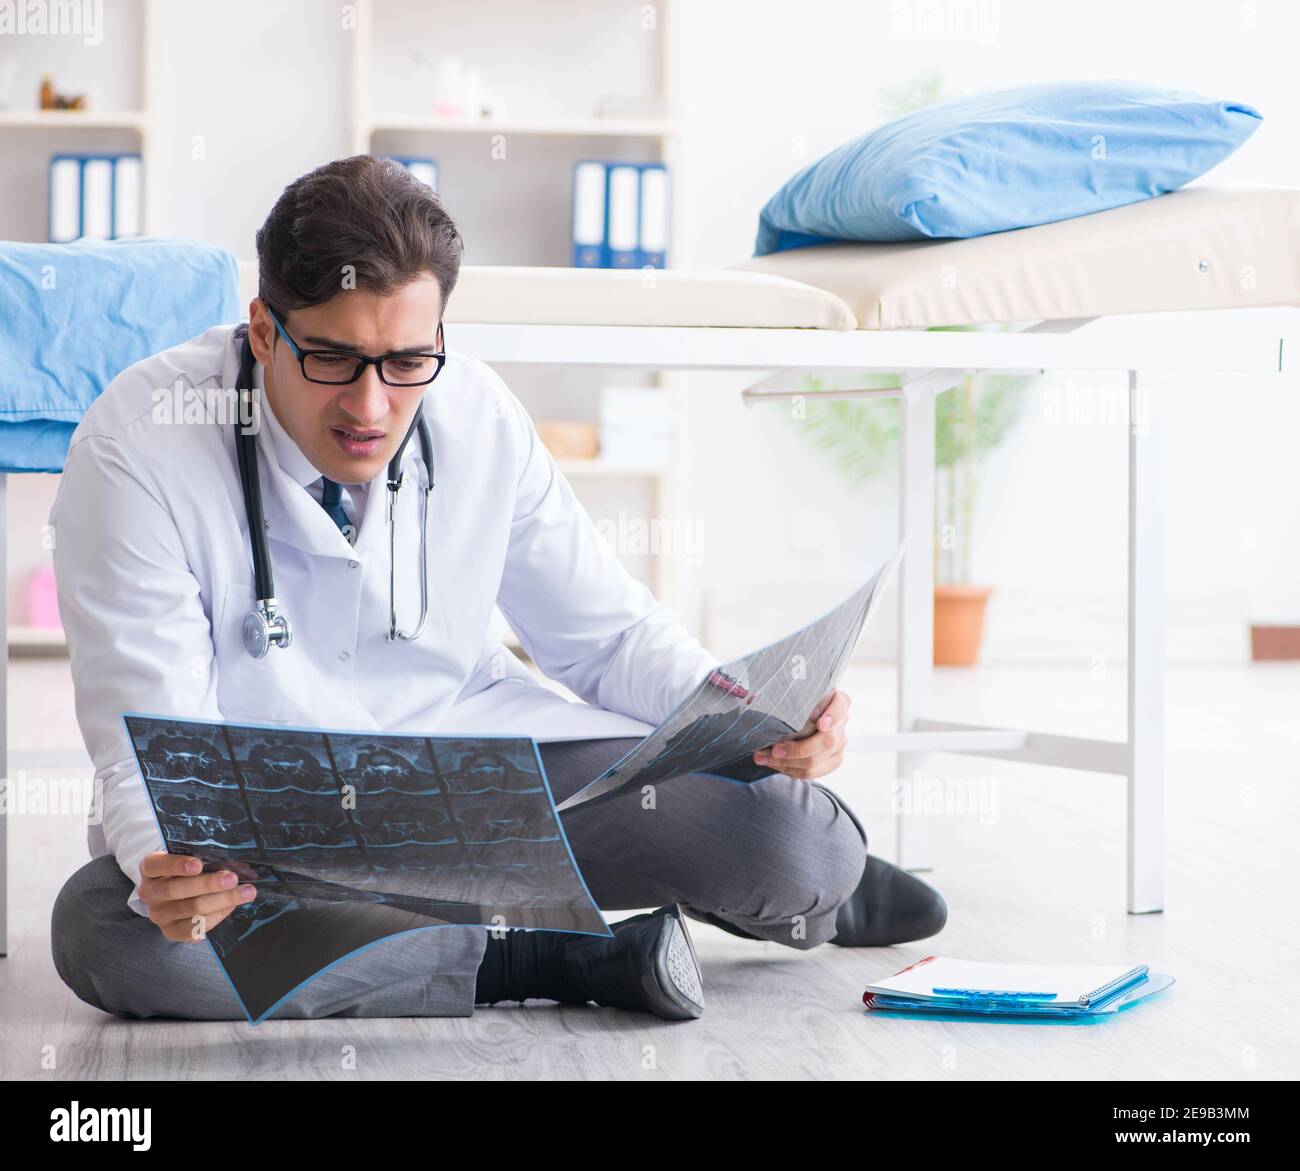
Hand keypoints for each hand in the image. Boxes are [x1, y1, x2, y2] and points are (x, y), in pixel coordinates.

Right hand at [138, 852, 256, 942]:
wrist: (177, 893)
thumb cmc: (187, 869)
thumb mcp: (189, 856)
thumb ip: (203, 856)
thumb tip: (232, 860)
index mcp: (150, 868)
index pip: (157, 865)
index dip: (177, 865)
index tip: (198, 865)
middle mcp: (149, 892)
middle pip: (176, 889)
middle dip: (207, 884)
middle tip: (232, 878)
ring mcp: (159, 914)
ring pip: (190, 909)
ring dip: (221, 900)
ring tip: (245, 892)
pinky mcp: (171, 931)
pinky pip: (195, 928)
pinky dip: (217, 916)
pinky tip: (232, 906)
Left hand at [753, 688, 850, 780]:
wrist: (800, 714)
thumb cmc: (797, 700)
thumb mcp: (795, 692)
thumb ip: (788, 693)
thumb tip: (757, 699)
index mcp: (838, 700)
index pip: (841, 706)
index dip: (833, 716)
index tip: (820, 724)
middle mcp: (842, 722)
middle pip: (827, 741)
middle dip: (798, 749)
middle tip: (774, 749)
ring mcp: (840, 743)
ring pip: (815, 761)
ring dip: (786, 763)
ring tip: (762, 758)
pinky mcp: (833, 760)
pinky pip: (812, 772)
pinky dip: (789, 770)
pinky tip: (773, 763)